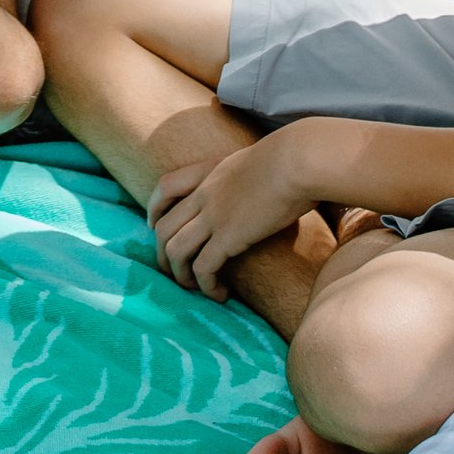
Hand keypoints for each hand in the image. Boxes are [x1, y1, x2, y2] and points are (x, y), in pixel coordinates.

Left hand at [147, 132, 318, 295]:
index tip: (154, 226)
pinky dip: (206, 285)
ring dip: (180, 275)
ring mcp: (213, 215)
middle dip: (162, 255)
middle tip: (173, 273)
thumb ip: (250, 177)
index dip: (154, 209)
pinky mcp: (228, 237)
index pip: (166, 186)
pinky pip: (203, 268)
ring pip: (176, 251)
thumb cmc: (294, 160)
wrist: (299, 161)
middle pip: (164, 228)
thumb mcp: (260, 161)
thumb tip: (263, 191)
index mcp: (210, 172)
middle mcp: (204, 194)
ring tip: (194, 288)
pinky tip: (220, 294)